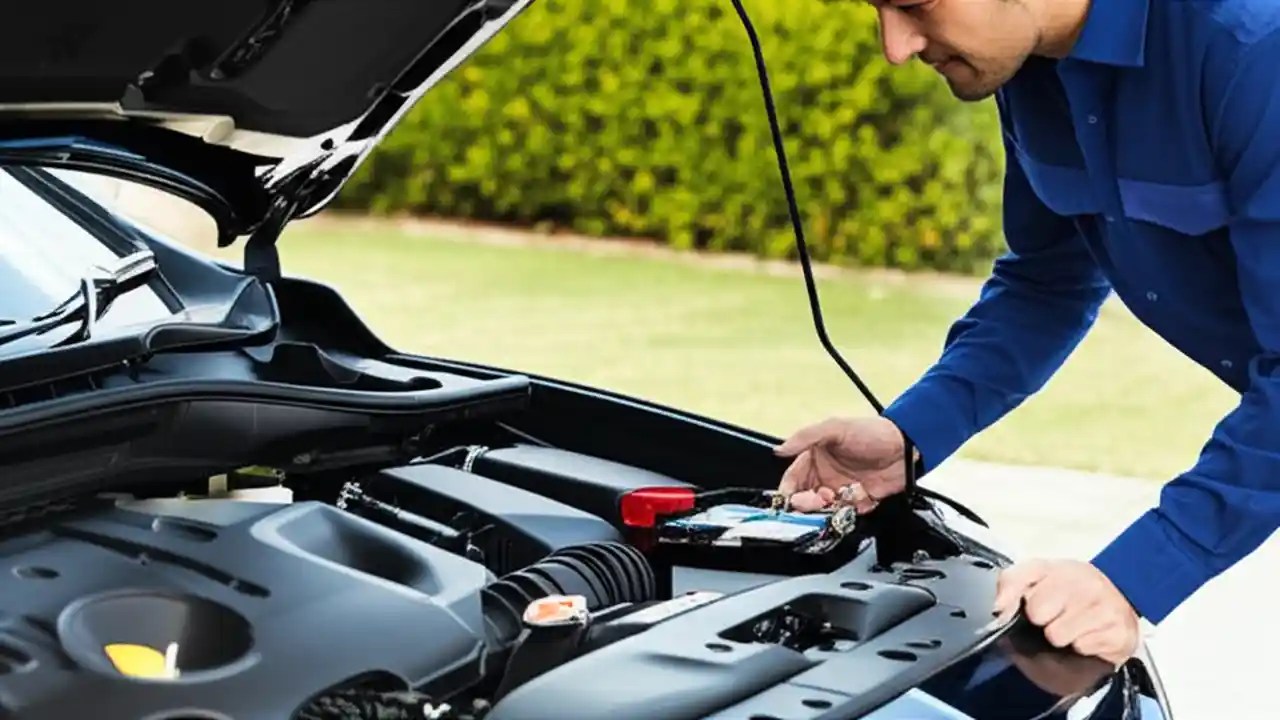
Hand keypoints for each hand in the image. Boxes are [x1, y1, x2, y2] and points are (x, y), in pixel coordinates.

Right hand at [773, 416, 910, 512]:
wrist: (906, 446)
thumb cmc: (871, 432)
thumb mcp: (835, 428)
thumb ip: (806, 437)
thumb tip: (779, 449)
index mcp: (814, 459)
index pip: (792, 481)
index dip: (788, 493)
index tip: (789, 501)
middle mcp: (824, 477)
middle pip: (803, 500)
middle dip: (807, 504)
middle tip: (821, 499)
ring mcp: (840, 491)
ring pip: (822, 511)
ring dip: (826, 511)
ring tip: (839, 500)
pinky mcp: (857, 503)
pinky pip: (844, 516)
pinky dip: (846, 514)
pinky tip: (855, 503)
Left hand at [993, 559, 1140, 665]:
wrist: (1123, 596)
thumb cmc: (1073, 589)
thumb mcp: (1038, 577)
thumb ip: (1011, 584)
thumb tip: (998, 606)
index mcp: (1059, 566)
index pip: (1018, 580)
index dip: (1014, 599)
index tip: (1024, 604)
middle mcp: (1084, 582)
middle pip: (1037, 613)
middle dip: (1043, 619)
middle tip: (1057, 615)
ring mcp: (1105, 606)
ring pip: (1057, 636)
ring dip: (1063, 636)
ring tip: (1073, 626)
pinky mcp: (1120, 632)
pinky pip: (1082, 648)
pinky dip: (1083, 646)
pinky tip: (1090, 634)